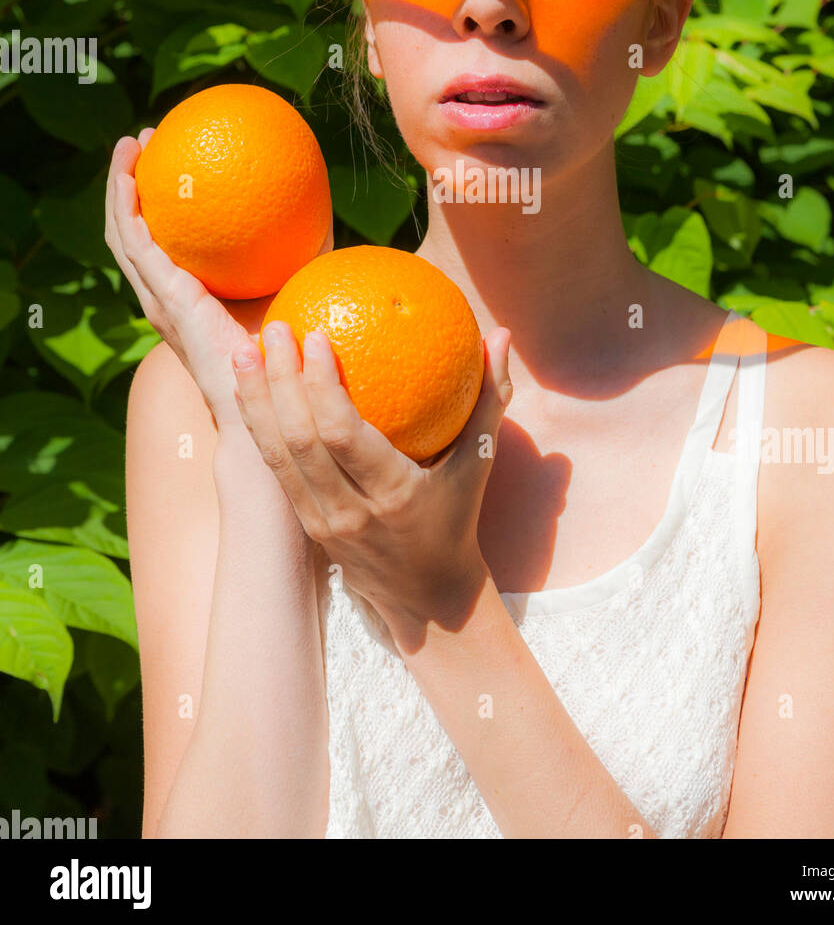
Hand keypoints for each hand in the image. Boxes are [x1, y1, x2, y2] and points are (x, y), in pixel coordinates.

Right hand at [104, 130, 331, 431]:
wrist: (276, 400)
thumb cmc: (292, 354)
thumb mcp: (297, 286)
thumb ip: (305, 252)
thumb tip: (324, 208)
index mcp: (190, 299)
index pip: (163, 247)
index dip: (158, 206)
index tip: (170, 161)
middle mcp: (168, 298)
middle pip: (134, 233)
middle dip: (131, 183)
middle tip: (143, 140)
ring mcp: (163, 300)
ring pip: (124, 234)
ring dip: (121, 187)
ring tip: (130, 144)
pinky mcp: (168, 300)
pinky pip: (138, 245)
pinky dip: (129, 207)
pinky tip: (136, 176)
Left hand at [231, 319, 512, 643]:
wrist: (427, 595)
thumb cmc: (457, 515)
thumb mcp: (479, 461)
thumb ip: (490, 397)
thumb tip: (499, 335)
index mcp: (393, 494)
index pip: (343, 436)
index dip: (320, 386)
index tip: (316, 337)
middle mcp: (349, 511)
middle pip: (300, 440)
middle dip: (278, 381)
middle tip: (275, 328)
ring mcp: (321, 522)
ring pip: (276, 455)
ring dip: (255, 401)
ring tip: (244, 351)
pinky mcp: (305, 525)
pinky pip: (274, 469)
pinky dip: (257, 428)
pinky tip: (247, 391)